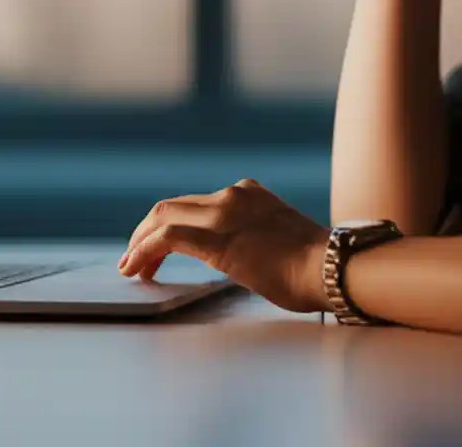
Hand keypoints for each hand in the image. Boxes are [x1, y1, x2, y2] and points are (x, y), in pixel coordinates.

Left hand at [119, 179, 331, 312]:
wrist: (331, 268)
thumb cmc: (314, 267)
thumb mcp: (278, 240)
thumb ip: (253, 240)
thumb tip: (238, 259)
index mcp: (248, 193)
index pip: (195, 204)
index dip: (168, 225)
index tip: (156, 249)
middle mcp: (232, 195)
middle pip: (171, 207)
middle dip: (144, 232)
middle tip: (132, 258)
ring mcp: (222, 213)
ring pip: (161, 217)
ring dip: (138, 243)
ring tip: (129, 267)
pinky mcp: (215, 238)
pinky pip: (165, 238)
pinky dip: (144, 251)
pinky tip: (136, 268)